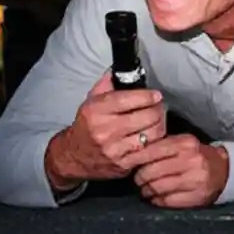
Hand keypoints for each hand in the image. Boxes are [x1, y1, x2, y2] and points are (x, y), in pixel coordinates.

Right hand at [45, 72, 165, 190]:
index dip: (147, 96)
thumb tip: (123, 68)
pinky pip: (150, 152)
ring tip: (159, 120)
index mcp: (96, 111)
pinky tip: (155, 137)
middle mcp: (105, 130)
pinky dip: (157, 143)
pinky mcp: (124, 165)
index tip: (155, 95)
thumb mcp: (90, 100)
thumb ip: (108, 83)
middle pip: (145, 116)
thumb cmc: (86, 126)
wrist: (73, 157)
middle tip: (159, 106)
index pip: (128, 99)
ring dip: (160, 125)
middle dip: (158, 109)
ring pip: (152, 134)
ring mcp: (115, 150)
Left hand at [128, 134, 228, 208]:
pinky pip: (168, 201)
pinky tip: (155, 198)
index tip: (129, 163)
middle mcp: (191, 160)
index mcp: (184, 143)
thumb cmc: (196, 156)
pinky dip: (157, 200)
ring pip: (158, 187)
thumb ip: (161, 147)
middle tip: (137, 179)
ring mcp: (195, 180)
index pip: (152, 150)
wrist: (224, 171)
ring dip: (146, 190)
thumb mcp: (182, 144)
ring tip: (144, 190)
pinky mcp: (197, 197)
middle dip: (139, 177)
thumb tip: (134, 155)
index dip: (136, 159)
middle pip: (152, 171)